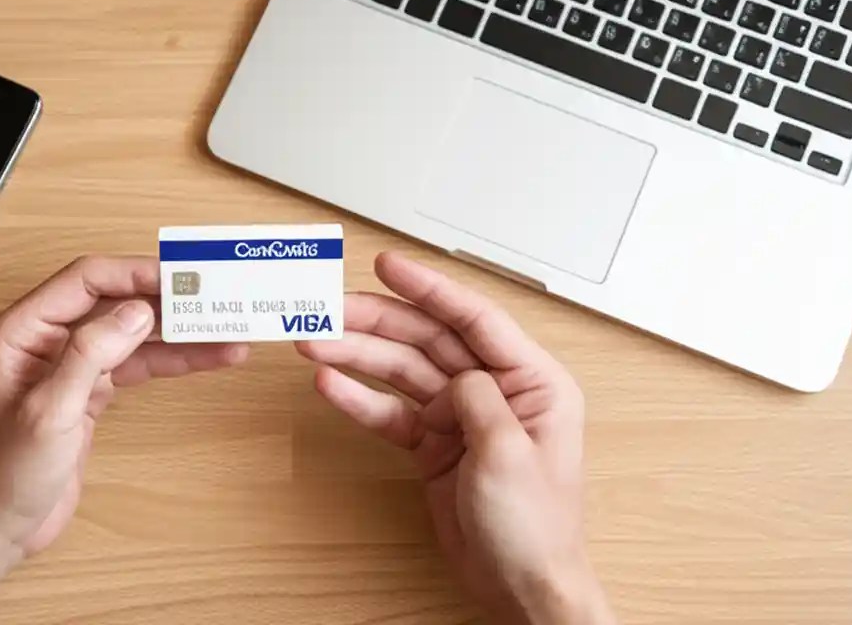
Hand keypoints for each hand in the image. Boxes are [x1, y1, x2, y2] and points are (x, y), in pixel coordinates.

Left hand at [0, 255, 248, 555]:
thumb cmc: (6, 471)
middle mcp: (46, 337)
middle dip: (166, 300)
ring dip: (179, 333)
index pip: (87, 280)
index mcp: (22, 329)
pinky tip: (208, 357)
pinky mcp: (91, 391)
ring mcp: (70, 364)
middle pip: (116, 301)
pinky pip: (137, 364)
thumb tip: (139, 311)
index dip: (136, 273)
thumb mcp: (50, 411)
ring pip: (133, 333)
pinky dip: (172, 360)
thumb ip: (91, 355)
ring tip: (227, 330)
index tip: (183, 278)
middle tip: (216, 299)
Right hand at [296, 252, 612, 624]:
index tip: (388, 266)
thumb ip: (478, 399)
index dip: (430, 289)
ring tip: (315, 342)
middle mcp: (495, 389)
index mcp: (532, 381)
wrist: (521, 585)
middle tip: (330, 308)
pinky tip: (330, 384)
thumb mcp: (509, 454)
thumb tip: (451, 371)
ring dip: (358, 355)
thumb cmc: (536, 528)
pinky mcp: (433, 443)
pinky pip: (391, 412)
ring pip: (402, 371)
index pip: (474, 318)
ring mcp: (460, 415)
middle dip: (378, 320)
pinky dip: (360, 399)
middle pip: (428, 339)